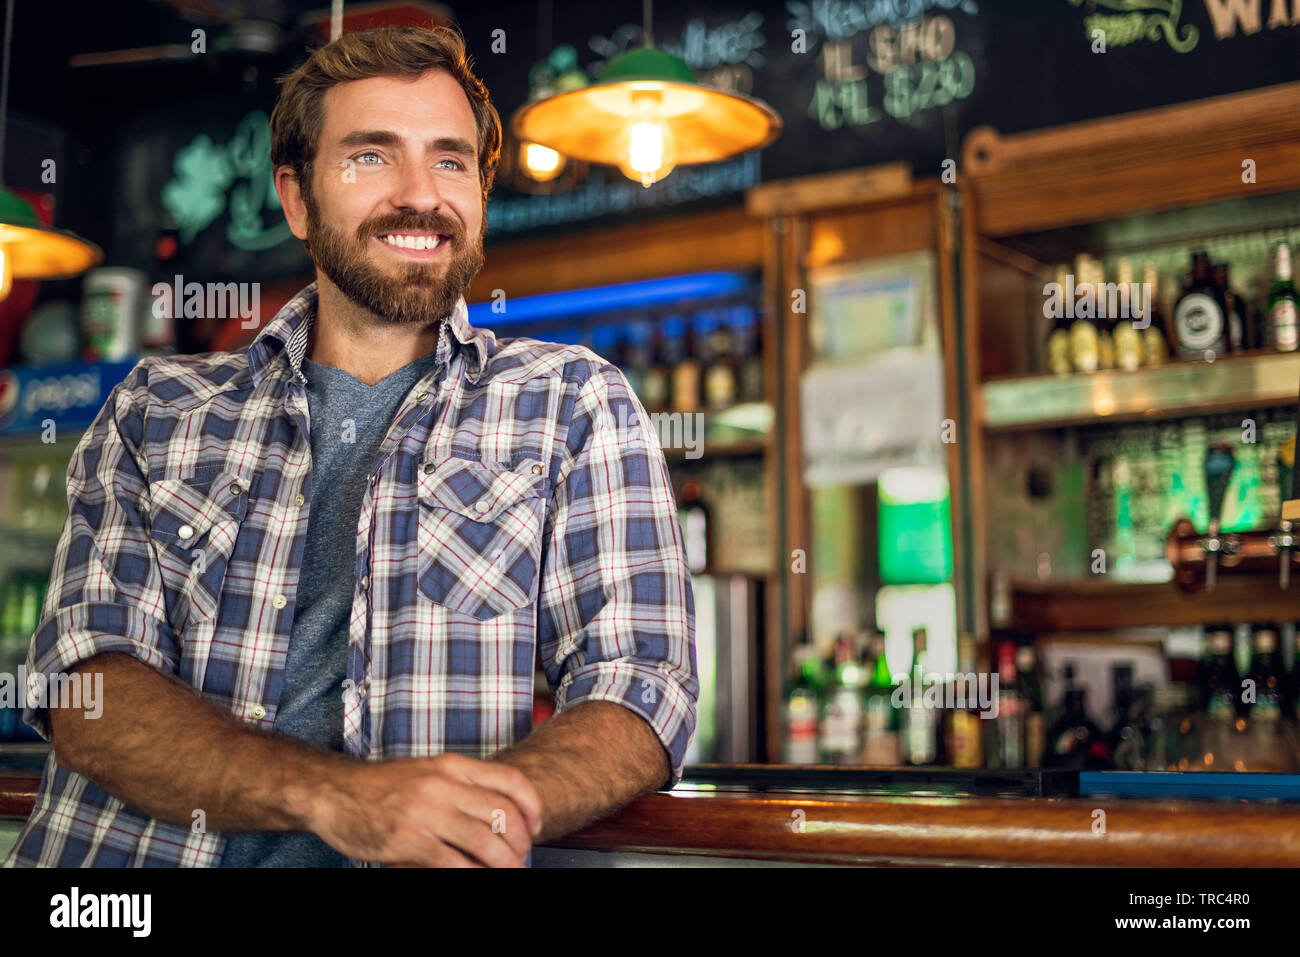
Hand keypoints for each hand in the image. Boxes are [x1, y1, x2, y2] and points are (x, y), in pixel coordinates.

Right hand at [310, 753, 542, 866]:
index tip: (538, 825)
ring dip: (504, 863)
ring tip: (508, 871)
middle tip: (521, 857)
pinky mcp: (408, 841)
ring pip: (485, 841)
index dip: (533, 805)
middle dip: (521, 842)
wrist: (334, 793)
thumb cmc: (383, 787)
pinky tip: (476, 876)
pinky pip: (453, 863)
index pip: (510, 780)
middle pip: (503, 814)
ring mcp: (425, 812)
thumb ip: (461, 788)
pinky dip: (473, 874)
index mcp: (452, 766)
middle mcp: (443, 785)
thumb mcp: (428, 772)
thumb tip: (499, 814)